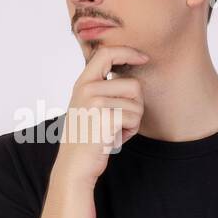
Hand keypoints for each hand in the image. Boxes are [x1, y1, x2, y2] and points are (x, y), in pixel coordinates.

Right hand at [52, 45, 147, 185]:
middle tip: (119, 121)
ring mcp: (95, 102)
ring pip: (137, 104)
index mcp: (82, 83)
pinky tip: (115, 138)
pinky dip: (130, 131)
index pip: (107, 53)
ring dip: (133, 121)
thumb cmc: (86, 137)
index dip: (129, 52)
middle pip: (133, 84)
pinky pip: (134, 118)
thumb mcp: (87, 105)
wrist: (74, 166)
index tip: (143, 58)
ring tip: (113, 130)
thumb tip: (131, 65)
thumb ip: (102, 86)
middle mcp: (87, 89)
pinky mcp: (105, 118)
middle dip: (136, 105)